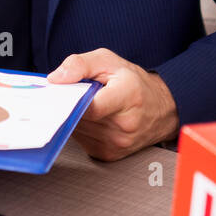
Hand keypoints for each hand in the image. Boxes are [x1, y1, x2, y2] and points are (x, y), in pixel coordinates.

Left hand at [47, 48, 178, 160]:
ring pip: (77, 130)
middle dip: (72, 104)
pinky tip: (93, 119)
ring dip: (76, 117)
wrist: (160, 109)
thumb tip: (55, 79)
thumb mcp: (108, 61)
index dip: (72, 98)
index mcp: (128, 96)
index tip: (61, 91)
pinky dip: (81, 128)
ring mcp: (117, 143)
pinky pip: (81, 141)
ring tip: (90, 104)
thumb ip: (80, 65)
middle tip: (77, 93)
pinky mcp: (109, 155)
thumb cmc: (134, 83)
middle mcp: (125, 124)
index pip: (91, 106)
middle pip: (80, 117)